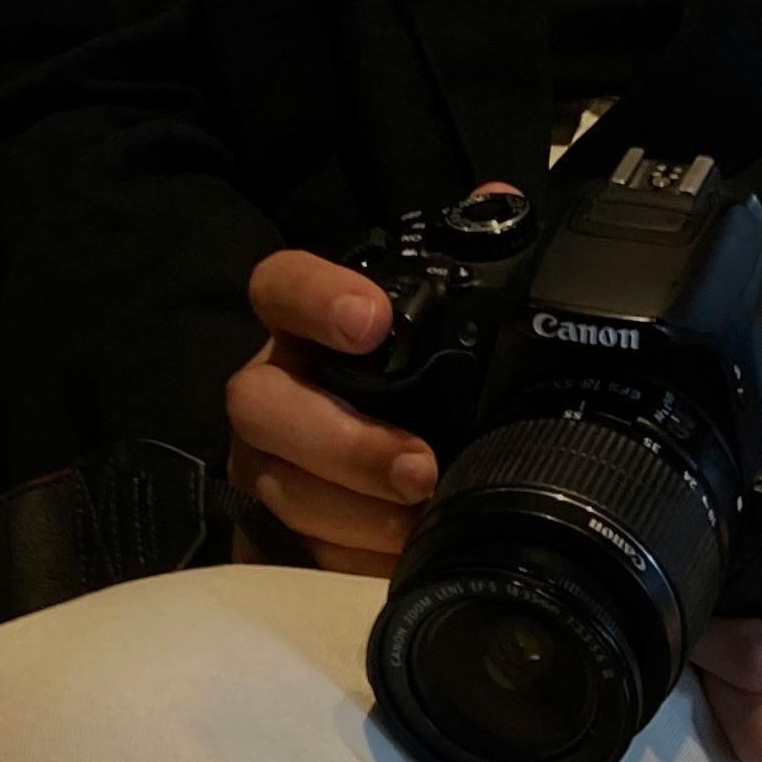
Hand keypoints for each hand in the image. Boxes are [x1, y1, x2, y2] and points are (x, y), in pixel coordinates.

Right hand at [225, 251, 438, 575]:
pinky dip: (347, 561)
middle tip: (418, 464)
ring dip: (352, 512)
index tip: (371, 320)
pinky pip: (293, 551)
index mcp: (302, 330)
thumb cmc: (404, 390)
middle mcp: (272, 393)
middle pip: (262, 405)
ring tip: (419, 524)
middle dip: (342, 441)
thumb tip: (498, 196)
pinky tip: (396, 565)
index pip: (279, 287)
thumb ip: (464, 257)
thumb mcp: (436, 324)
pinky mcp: (270, 532)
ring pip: (279, 487)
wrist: (379, 481)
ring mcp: (264, 465)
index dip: (314, 298)